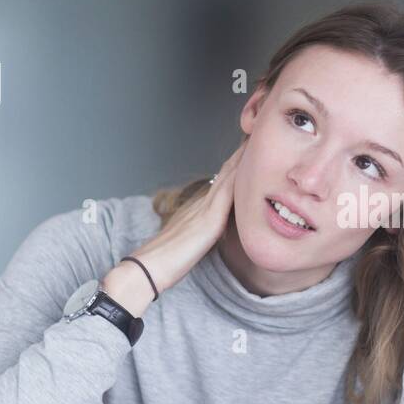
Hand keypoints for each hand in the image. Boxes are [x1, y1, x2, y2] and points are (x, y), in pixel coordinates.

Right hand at [103, 139, 245, 313]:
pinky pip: (227, 193)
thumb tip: (215, 233)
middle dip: (241, 155)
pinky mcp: (208, 221)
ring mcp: (204, 209)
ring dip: (242, 158)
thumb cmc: (165, 262)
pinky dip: (238, 176)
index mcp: (199, 208)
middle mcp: (201, 202)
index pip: (222, 181)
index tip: (248, 151)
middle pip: (226, 172)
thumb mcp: (190, 243)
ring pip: (228, 176)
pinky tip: (248, 166)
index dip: (235, 165)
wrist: (147, 268)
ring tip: (255, 140)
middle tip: (255, 135)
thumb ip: (203, 234)